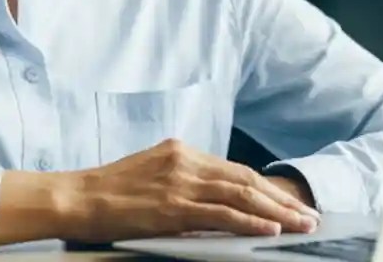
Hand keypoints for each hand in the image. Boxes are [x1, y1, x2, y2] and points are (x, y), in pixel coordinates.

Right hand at [62, 138, 320, 241]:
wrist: (74, 196)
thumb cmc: (107, 191)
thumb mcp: (150, 174)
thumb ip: (182, 180)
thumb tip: (215, 198)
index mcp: (181, 151)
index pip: (235, 170)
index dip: (266, 188)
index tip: (289, 202)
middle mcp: (185, 160)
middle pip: (246, 180)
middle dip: (281, 200)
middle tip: (308, 216)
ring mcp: (179, 182)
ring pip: (240, 196)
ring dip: (276, 213)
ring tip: (300, 226)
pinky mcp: (172, 206)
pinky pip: (220, 215)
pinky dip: (249, 222)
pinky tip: (270, 231)